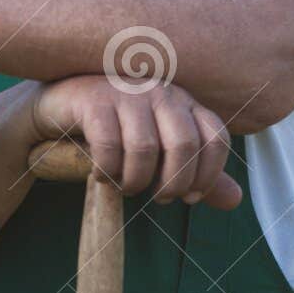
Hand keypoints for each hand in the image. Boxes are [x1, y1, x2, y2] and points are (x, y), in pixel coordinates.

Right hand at [28, 76, 241, 209]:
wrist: (57, 107)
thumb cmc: (116, 130)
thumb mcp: (159, 152)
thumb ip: (196, 173)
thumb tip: (235, 200)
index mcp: (184, 102)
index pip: (216, 137)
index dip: (209, 174)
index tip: (190, 198)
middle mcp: (161, 92)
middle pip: (185, 144)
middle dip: (173, 184)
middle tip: (156, 199)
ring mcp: (127, 92)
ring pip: (145, 148)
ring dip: (135, 181)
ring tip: (124, 187)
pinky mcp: (94, 98)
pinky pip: (109, 145)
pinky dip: (106, 170)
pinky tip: (99, 174)